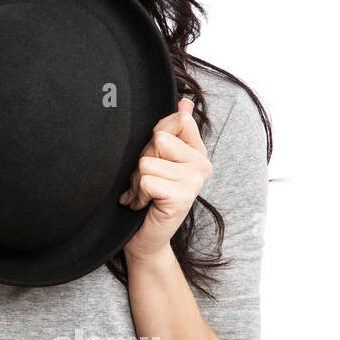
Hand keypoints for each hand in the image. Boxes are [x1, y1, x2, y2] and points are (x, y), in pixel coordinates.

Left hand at [119, 98, 211, 259]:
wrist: (146, 237)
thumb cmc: (148, 195)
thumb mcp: (158, 158)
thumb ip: (172, 129)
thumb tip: (185, 102)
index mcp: (197, 151)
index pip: (176, 120)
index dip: (154, 138)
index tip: (156, 158)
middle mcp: (202, 164)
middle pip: (157, 139)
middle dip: (142, 161)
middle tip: (146, 182)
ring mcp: (194, 181)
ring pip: (147, 161)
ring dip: (137, 181)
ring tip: (144, 195)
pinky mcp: (182, 197)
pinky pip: (146, 180)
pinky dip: (137, 195)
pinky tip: (145, 206)